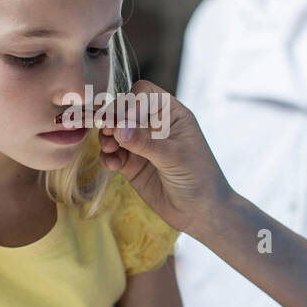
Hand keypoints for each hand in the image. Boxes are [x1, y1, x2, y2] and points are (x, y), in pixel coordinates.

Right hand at [98, 80, 231, 237]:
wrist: (200, 212)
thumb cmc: (198, 178)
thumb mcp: (174, 157)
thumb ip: (145, 142)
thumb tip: (118, 127)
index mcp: (171, 114)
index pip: (144, 93)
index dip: (131, 102)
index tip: (124, 120)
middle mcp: (154, 125)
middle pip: (124, 109)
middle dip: (113, 119)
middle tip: (107, 131)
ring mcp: (141, 144)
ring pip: (114, 131)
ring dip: (106, 138)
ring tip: (109, 149)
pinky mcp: (131, 164)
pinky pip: (112, 154)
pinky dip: (108, 157)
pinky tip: (114, 166)